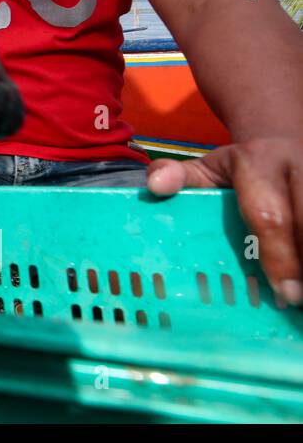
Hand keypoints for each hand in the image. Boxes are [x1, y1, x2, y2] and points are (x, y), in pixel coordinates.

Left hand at [147, 137, 302, 305]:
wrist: (280, 141)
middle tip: (299, 300)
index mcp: (259, 162)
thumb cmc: (237, 169)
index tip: (285, 293)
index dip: (279, 256)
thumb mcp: (205, 168)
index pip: (269, 216)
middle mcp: (298, 166)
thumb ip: (176, 176)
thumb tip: (155, 187)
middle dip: (302, 263)